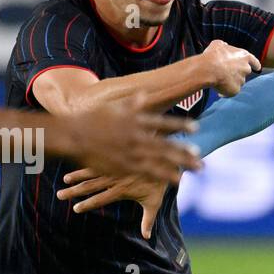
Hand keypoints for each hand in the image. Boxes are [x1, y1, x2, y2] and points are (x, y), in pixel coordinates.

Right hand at [54, 94, 199, 183]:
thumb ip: (132, 103)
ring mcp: (132, 151)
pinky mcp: (124, 165)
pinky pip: (148, 172)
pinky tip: (176, 179)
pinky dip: (163, 175)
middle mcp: (137, 135)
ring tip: (197, 168)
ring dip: (181, 164)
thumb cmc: (91, 119)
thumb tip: (144, 93)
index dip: (181, 125)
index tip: (196, 127)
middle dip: (185, 151)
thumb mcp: (113, 107)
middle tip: (201, 156)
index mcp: (135, 120)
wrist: (73, 134)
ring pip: (161, 160)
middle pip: (166, 145)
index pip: (163, 121)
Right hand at [57, 168, 167, 238]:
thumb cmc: (160, 183)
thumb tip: (147, 237)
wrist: (164, 159)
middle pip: (90, 186)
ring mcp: (114, 168)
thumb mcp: (155, 202)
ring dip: (76, 177)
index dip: (88, 204)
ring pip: (91, 173)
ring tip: (64, 181)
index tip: (75, 209)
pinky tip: (79, 163)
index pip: (101, 199)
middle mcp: (115, 179)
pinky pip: (98, 161)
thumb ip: (148, 220)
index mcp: (122, 190)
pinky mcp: (116, 158)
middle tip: (60, 195)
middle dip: (74, 191)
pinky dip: (87, 164)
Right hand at [203, 39, 260, 95]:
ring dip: (231, 81)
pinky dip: (225, 91)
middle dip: (238, 73)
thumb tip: (225, 46)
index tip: (257, 68)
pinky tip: (217, 88)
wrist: (209, 68)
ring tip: (219, 79)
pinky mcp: (236, 90)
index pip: (255, 62)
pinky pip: (231, 92)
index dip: (256, 65)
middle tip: (227, 72)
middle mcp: (246, 69)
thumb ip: (225, 46)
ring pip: (238, 82)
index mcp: (244, 56)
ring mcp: (242, 80)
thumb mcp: (218, 44)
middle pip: (245, 72)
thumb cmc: (213, 55)